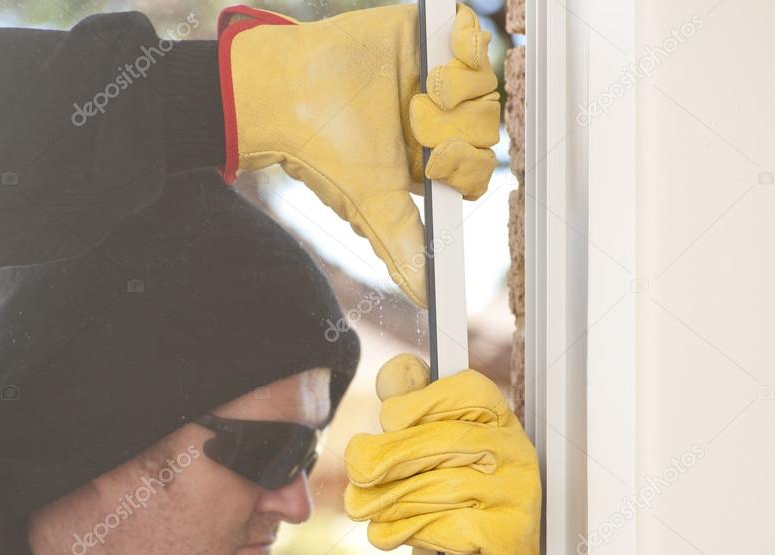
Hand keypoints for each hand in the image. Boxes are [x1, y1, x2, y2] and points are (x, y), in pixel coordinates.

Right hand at [217, 3, 499, 307]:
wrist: (288, 94)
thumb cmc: (325, 152)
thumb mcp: (372, 206)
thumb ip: (403, 248)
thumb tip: (424, 298)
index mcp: (429, 160)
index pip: (478, 166)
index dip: (467, 165)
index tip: (434, 163)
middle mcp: (437, 119)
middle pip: (486, 128)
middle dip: (458, 130)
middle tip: (415, 124)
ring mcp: (435, 75)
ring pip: (485, 85)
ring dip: (458, 92)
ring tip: (418, 93)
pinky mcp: (429, 37)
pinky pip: (476, 36)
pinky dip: (469, 47)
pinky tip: (438, 64)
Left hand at [343, 354, 540, 554]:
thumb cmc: (449, 496)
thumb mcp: (429, 445)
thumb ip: (413, 405)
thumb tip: (396, 373)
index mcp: (498, 419)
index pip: (467, 390)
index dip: (420, 401)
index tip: (387, 419)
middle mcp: (515, 452)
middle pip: (446, 440)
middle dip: (390, 455)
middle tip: (358, 469)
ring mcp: (517, 496)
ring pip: (442, 487)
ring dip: (389, 500)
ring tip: (361, 506)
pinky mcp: (509, 538)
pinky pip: (449, 526)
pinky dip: (409, 529)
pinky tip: (388, 533)